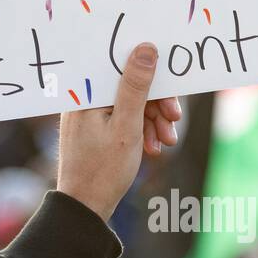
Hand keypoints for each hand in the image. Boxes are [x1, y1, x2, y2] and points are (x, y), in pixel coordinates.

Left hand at [56, 42, 181, 220]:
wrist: (85, 208)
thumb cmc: (102, 170)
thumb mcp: (126, 126)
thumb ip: (136, 87)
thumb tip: (145, 49)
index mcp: (85, 93)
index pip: (123, 67)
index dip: (152, 79)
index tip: (171, 98)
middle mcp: (84, 98)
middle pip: (129, 85)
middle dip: (156, 104)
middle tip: (173, 121)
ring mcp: (90, 113)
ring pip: (131, 103)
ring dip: (153, 120)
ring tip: (166, 142)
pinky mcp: (96, 127)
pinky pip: (124, 118)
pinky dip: (142, 130)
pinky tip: (152, 147)